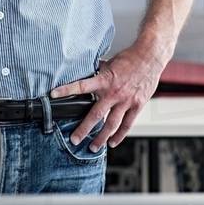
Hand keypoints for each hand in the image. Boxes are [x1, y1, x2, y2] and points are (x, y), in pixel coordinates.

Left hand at [49, 40, 167, 150]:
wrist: (150, 57)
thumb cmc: (129, 58)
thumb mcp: (109, 63)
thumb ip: (97, 72)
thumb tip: (85, 73)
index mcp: (105, 80)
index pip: (81, 86)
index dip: (66, 90)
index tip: (53, 95)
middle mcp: (114, 93)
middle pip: (96, 115)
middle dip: (84, 129)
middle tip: (74, 139)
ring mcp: (126, 101)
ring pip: (111, 124)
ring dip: (101, 138)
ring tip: (93, 147)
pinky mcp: (137, 105)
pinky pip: (127, 124)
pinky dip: (119, 135)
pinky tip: (112, 142)